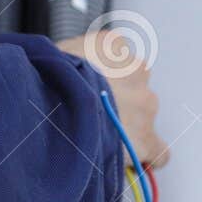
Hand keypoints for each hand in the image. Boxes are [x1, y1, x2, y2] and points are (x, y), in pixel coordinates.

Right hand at [55, 32, 169, 169]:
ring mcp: (144, 103)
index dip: (101, 78)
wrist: (50, 107)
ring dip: (125, 124)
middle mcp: (135, 70)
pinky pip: (156, 150)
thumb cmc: (45, 81)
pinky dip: (142, 154)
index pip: (117, 58)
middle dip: (116, 101)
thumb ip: (70, 60)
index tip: (89, 89)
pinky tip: (123, 156)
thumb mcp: (54, 55)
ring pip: (142, 116)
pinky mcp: (146, 137)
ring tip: (96, 135)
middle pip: (132, 87)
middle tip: (89, 113)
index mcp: (112, 45)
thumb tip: (62, 71)